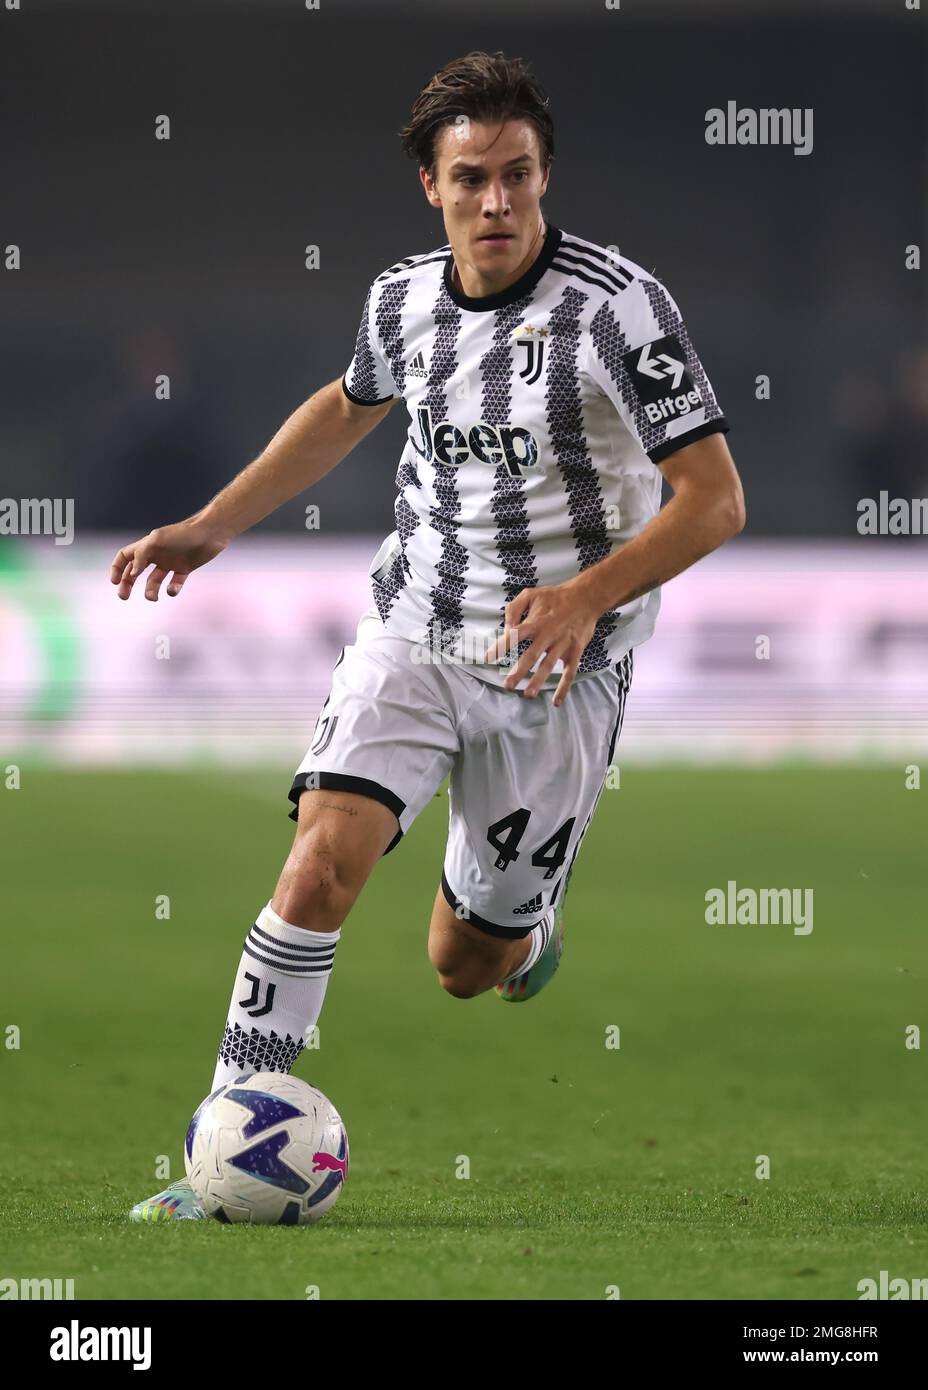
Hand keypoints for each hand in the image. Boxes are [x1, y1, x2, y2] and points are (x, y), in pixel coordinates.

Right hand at [109, 518, 228, 600]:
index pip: (125, 556)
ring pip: (154, 581)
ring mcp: (170, 562)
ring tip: (152, 597)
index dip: (117, 568)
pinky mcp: (184, 569)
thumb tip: (131, 574)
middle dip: (127, 584)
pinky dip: (172, 589)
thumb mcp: (157, 540)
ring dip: (150, 590)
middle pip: (135, 571)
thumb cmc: (182, 534)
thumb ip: (141, 555)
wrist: (210, 533)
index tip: (114, 582)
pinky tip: (172, 589)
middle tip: (124, 597)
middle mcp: (156, 555)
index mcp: (146, 546)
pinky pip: (174, 583)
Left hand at [483, 580, 600, 704]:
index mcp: (535, 621)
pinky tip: (557, 701)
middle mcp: (548, 634)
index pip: (515, 635)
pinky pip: (570, 672)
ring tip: (527, 694)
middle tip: (507, 685)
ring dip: (538, 681)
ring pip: (549, 665)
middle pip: (531, 655)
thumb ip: (514, 609)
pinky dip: (564, 687)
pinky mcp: (575, 651)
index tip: (488, 658)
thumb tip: (506, 628)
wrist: (586, 597)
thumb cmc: (555, 597)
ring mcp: (563, 644)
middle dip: (519, 671)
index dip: (501, 646)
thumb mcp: (531, 594)